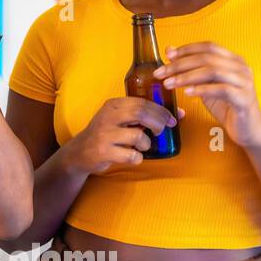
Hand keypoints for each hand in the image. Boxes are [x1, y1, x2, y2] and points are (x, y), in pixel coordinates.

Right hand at [65, 96, 184, 174]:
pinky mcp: (104, 151)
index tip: (173, 119)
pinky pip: (131, 155)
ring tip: (142, 146)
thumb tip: (179, 114)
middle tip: (162, 131)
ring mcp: (104, 134)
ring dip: (146, 143)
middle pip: (140, 113)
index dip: (161, 110)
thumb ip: (145, 115)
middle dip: (158, 123)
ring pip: (138, 136)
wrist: (80, 151)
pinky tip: (132, 156)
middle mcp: (107, 117)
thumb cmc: (107, 133)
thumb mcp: (120, 118)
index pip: (142, 102)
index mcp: (113, 105)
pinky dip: (137, 158)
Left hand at [156, 42, 260, 148]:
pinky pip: (222, 89)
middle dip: (180, 64)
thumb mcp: (206, 85)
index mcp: (234, 60)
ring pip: (213, 71)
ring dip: (186, 76)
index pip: (208, 47)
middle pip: (207, 58)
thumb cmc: (227, 106)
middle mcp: (241, 67)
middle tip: (160, 73)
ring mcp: (245, 82)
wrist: (249, 130)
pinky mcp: (244, 99)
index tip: (168, 56)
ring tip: (169, 84)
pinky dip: (202, 89)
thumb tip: (170, 51)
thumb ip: (192, 69)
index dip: (186, 49)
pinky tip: (187, 93)